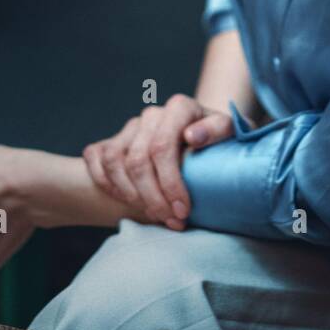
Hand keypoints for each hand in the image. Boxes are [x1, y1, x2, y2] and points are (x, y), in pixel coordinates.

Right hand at [82, 94, 233, 227]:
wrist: (207, 145)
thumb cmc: (221, 144)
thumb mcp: (232, 134)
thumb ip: (218, 131)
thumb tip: (193, 137)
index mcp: (180, 107)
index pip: (162, 147)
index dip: (169, 183)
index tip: (183, 210)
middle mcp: (153, 115)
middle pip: (137, 160)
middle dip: (152, 198)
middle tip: (171, 222)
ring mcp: (130, 127)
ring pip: (114, 162)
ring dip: (130, 196)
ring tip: (154, 215)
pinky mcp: (112, 139)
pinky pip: (97, 160)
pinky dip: (107, 186)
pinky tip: (128, 203)